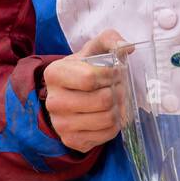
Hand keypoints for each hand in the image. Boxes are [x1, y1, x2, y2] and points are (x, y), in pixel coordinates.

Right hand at [41, 29, 129, 152]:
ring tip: (116, 101)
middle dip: (118, 92)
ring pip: (106, 119)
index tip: (116, 72)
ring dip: (119, 109)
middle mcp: (52, 101)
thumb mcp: (94, 49)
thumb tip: (127, 46)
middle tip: (119, 88)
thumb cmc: (84, 69)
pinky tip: (110, 115)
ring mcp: (60, 124)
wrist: (69, 96)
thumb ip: (110, 39)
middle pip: (102, 101)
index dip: (111, 75)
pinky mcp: (71, 141)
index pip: (90, 78)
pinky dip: (115, 125)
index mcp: (54, 74)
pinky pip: (105, 135)